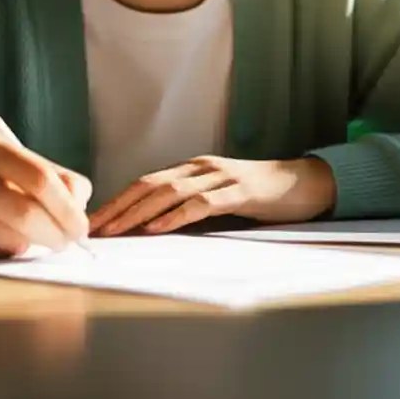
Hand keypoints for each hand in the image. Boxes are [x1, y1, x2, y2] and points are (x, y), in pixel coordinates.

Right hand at [0, 131, 91, 257]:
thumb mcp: (14, 163)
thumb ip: (55, 178)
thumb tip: (79, 212)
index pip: (40, 178)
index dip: (68, 208)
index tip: (81, 227)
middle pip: (26, 213)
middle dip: (57, 234)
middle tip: (67, 243)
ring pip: (11, 239)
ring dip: (32, 245)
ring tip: (32, 238)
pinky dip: (9, 253)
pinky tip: (1, 242)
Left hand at [88, 156, 335, 236]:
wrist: (304, 183)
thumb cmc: (259, 195)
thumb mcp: (218, 197)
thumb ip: (189, 206)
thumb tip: (152, 229)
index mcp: (192, 169)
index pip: (145, 182)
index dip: (118, 201)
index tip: (95, 221)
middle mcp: (201, 168)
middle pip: (149, 185)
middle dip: (119, 207)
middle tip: (95, 229)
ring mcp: (220, 177)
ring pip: (170, 192)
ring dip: (140, 213)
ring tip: (118, 231)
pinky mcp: (240, 191)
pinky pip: (202, 203)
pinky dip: (176, 215)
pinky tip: (158, 227)